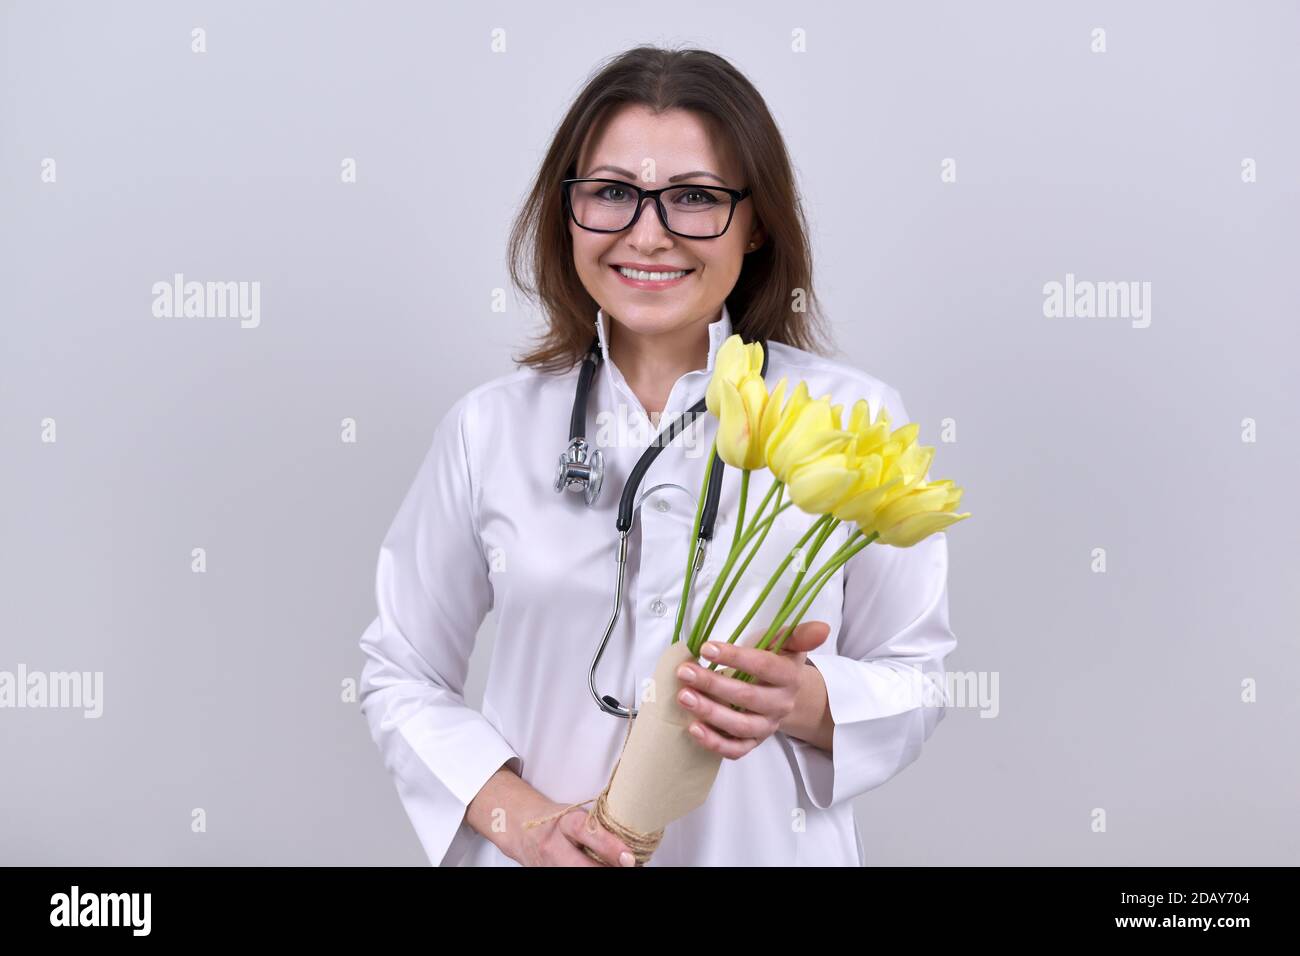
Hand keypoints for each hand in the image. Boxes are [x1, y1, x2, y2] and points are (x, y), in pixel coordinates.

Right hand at [511, 798, 637, 867]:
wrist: (524, 830)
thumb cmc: (557, 821)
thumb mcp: (576, 816)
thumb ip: (597, 827)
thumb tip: (631, 842)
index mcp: (565, 823)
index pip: (587, 833)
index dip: (610, 846)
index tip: (629, 857)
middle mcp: (554, 846)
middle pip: (582, 866)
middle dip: (607, 870)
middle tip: (628, 867)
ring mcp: (548, 866)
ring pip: (576, 875)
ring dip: (601, 872)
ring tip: (617, 867)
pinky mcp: (547, 875)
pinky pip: (572, 879)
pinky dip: (590, 875)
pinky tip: (601, 868)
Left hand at [674, 621, 831, 758]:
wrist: (782, 693)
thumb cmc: (775, 660)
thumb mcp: (787, 643)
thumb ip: (800, 634)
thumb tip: (823, 629)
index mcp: (789, 676)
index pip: (763, 666)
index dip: (735, 657)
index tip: (706, 647)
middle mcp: (780, 704)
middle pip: (748, 697)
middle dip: (714, 684)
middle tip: (685, 672)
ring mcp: (767, 726)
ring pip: (740, 726)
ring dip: (710, 712)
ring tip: (684, 697)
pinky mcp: (753, 742)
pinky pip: (735, 750)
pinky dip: (714, 743)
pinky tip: (693, 728)